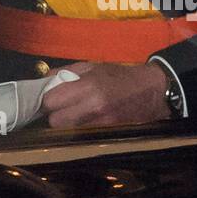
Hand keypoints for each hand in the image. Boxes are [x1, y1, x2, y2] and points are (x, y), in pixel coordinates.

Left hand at [41, 61, 170, 128]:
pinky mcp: (105, 131)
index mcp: (88, 85)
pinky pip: (80, 132)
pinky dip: (78, 127)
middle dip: (54, 114)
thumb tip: (45, 79)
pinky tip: (84, 118)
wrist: (151, 91)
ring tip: (72, 112)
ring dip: (65, 122)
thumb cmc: (120, 75)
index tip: (50, 97)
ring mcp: (99, 121)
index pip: (51, 101)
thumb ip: (67, 71)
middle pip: (55, 121)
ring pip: (66, 129)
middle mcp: (92, 105)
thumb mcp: (93, 66)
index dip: (47, 100)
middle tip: (60, 107)